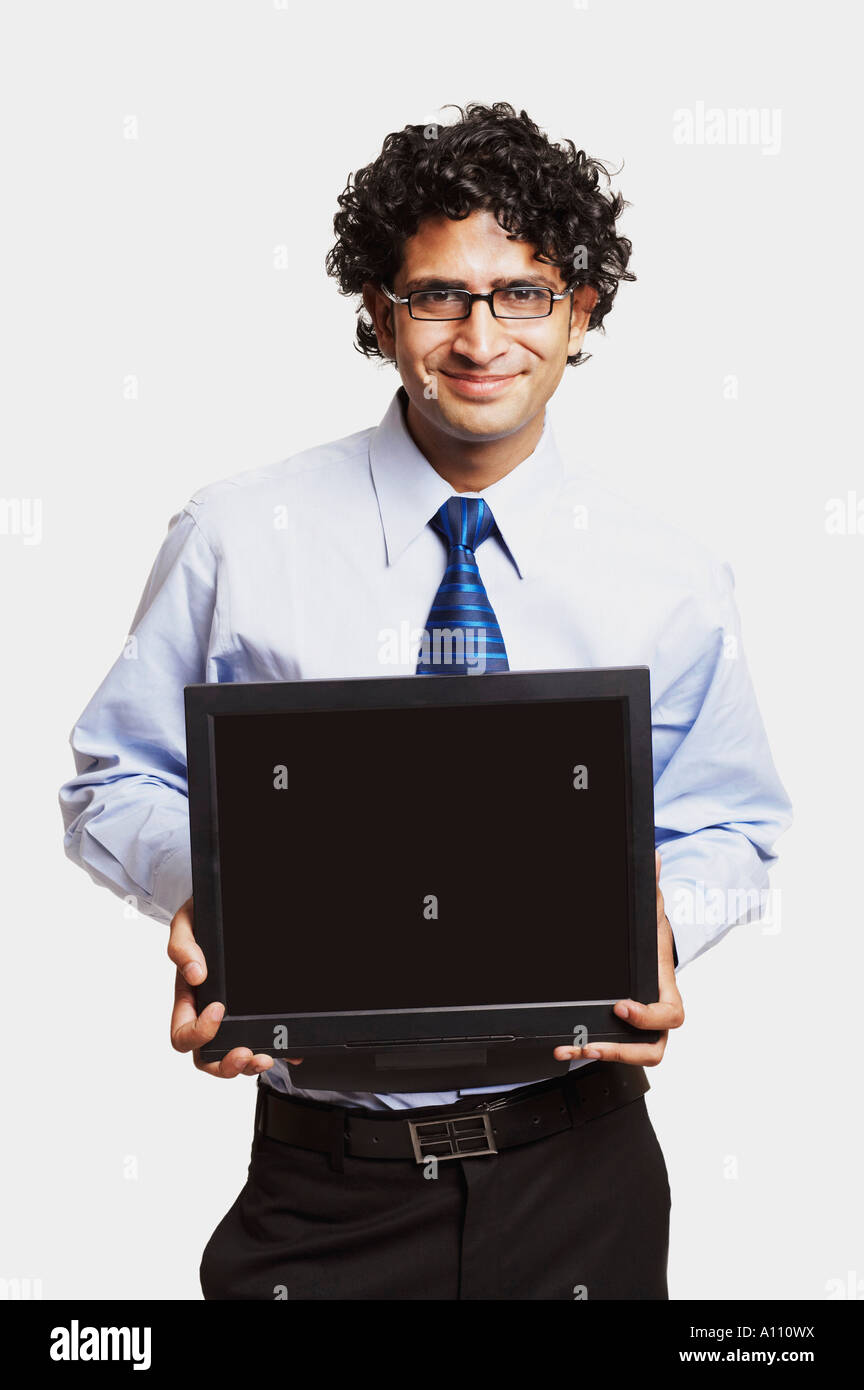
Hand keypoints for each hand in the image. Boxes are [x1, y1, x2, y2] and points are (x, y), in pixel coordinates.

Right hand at [167, 896, 302, 1075]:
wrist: (225, 910)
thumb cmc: (202, 920)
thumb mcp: (186, 924)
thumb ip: (182, 947)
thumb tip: (195, 974)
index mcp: (189, 1000)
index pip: (184, 1035)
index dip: (199, 1032)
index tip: (218, 1009)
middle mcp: (208, 1015)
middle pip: (208, 1057)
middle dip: (226, 1064)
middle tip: (245, 1053)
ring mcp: (233, 1017)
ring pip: (235, 1056)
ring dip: (250, 1064)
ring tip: (265, 1057)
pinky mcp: (256, 1013)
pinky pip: (265, 1040)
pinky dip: (280, 1051)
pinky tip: (292, 1052)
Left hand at [552, 850, 683, 1067]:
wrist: (652, 956)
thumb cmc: (654, 942)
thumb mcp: (652, 915)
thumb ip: (651, 890)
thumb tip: (654, 858)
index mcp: (666, 989)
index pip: (670, 1015)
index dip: (648, 1017)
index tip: (622, 1006)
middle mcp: (657, 1015)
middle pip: (655, 1048)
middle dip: (625, 1050)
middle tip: (596, 1043)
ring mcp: (643, 1028)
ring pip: (636, 1055)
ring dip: (604, 1055)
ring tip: (576, 1048)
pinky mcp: (624, 1033)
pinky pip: (613, 1049)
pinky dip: (588, 1051)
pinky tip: (565, 1048)